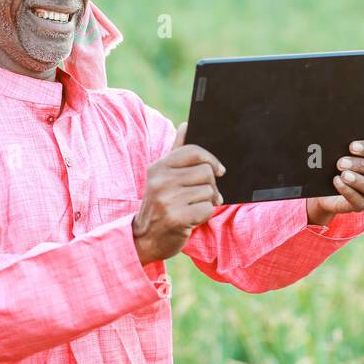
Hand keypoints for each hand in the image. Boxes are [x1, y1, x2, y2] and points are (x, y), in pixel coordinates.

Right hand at [132, 122, 225, 264]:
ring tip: (195, 207)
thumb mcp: (162, 176)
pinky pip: (207, 209)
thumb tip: (186, 125)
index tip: (219, 170)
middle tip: (206, 196)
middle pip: (206, 172)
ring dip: (208, 202)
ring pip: (209, 191)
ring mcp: (167, 199)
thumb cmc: (159, 205)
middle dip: (211, 186)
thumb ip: (177, 151)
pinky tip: (193, 219)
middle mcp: (161, 181)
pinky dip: (205, 215)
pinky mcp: (176, 218)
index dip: (211, 159)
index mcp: (159, 167)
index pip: (193, 151)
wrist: (144, 239)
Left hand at [305, 139, 363, 227]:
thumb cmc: (338, 159)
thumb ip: (345, 144)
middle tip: (341, 162)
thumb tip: (337, 139)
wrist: (326, 185)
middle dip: (363, 166)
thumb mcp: (342, 150)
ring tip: (343, 174)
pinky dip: (348, 192)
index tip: (351, 146)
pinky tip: (337, 182)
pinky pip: (361, 202)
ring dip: (360, 182)